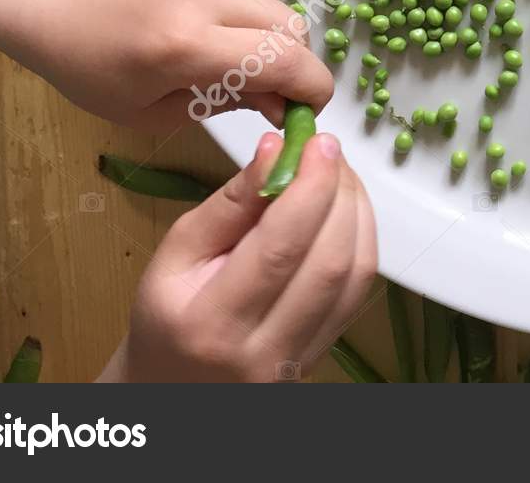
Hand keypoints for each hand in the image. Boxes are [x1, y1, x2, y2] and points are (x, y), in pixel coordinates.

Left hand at [0, 0, 335, 131]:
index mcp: (185, 44)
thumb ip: (224, 105)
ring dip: (274, 45)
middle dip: (297, 69)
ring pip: (278, 11)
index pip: (283, 61)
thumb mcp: (150, 111)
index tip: (306, 115)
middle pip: (293, 32)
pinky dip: (251, 22)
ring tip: (236, 67)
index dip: (311, 91)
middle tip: (274, 98)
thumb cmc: (88, 66)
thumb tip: (281, 103)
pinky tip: (214, 36)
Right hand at [100, 131, 376, 381]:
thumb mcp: (177, 253)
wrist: (173, 386)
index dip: (311, 187)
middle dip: (340, 193)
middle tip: (329, 151)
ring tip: (337, 176)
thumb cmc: (167, 315)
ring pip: (356, 276)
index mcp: (213, 323)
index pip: (280, 247)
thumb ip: (230, 203)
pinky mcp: (325, 355)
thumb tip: (276, 149)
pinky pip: (359, 291)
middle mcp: (264, 350)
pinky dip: (361, 241)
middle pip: (330, 261)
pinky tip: (344, 213)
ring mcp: (301, 360)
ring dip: (358, 213)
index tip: (320, 142)